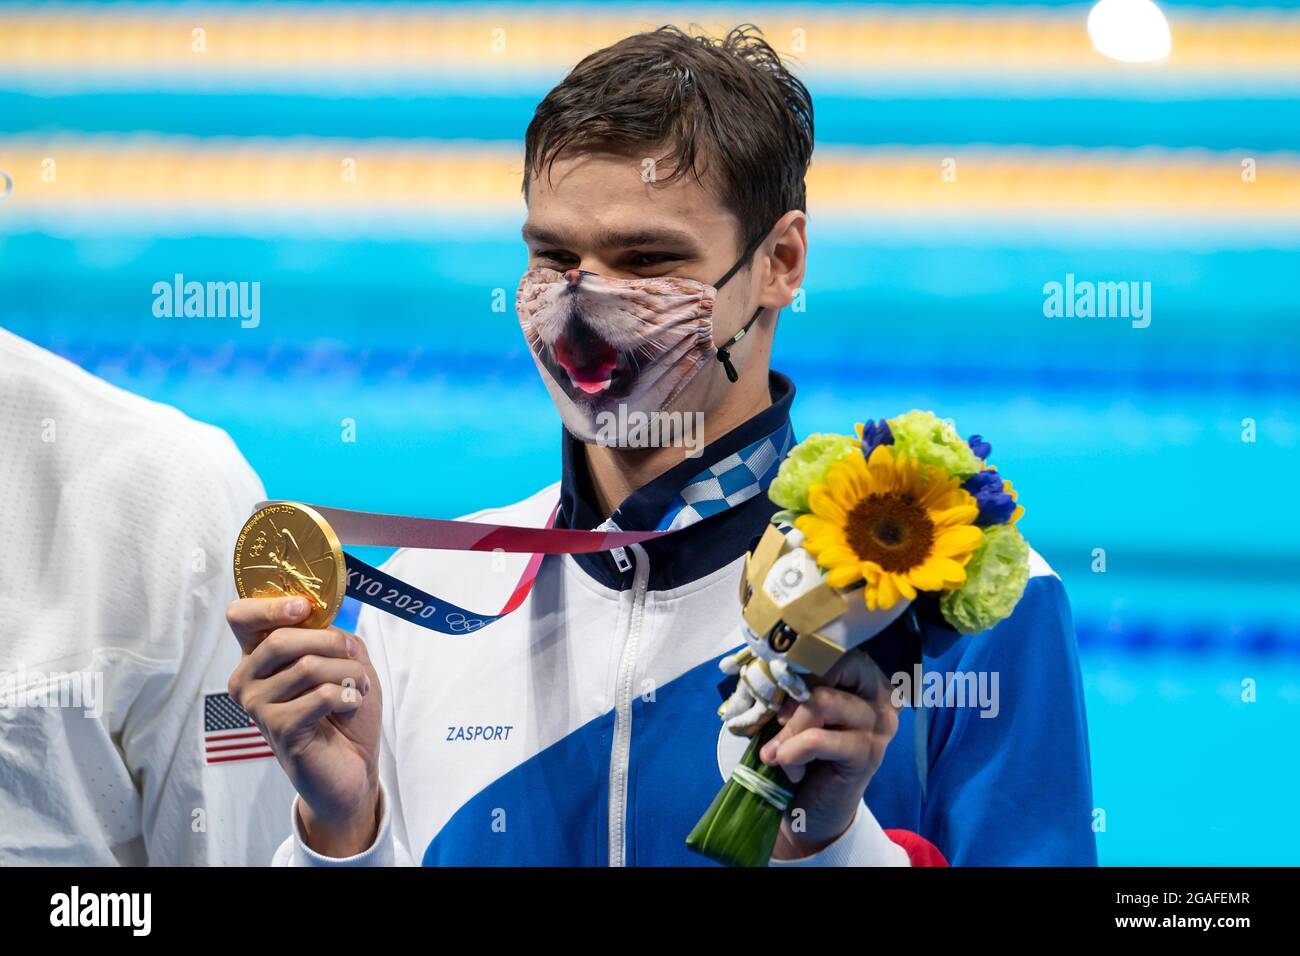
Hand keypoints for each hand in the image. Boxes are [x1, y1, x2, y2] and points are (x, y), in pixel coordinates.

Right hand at [227, 596, 382, 856]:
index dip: (270, 606)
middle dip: (330, 641)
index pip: (241, 617)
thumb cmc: (343, 709)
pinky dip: (347, 696)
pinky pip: (320, 696)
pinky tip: (350, 705)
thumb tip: (324, 620)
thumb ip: (332, 635)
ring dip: (347, 672)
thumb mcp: (344, 660)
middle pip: (279, 639)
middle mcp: (248, 679)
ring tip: (356, 686)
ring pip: (307, 667)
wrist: (352, 765)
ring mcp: (259, 707)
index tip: (303, 608)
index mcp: (258, 656)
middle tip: (352, 653)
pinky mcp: (279, 730)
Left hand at [759, 647, 899, 859]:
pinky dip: (793, 753)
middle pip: (835, 666)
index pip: (835, 648)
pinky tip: (789, 769)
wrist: (815, 809)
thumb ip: (792, 686)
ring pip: (821, 702)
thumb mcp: (796, 711)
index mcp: (865, 675)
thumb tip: (765, 668)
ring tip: (775, 753)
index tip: (774, 684)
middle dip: (796, 690)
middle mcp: (880, 694)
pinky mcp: (868, 753)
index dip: (799, 661)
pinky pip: (817, 740)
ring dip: (787, 730)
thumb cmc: (805, 751)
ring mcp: (878, 724)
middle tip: (776, 717)